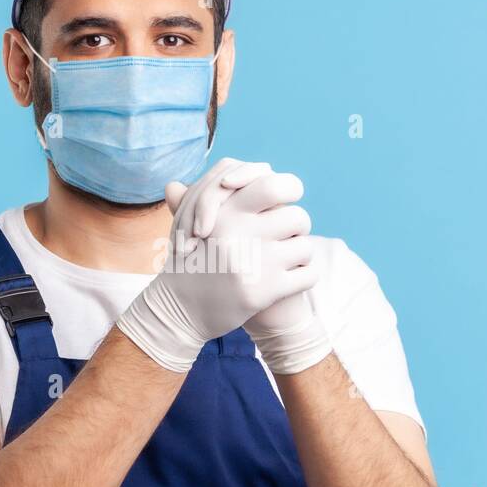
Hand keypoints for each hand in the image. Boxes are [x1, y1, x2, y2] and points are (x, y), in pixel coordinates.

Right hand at [116, 168, 316, 372]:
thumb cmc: (189, 260)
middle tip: (289, 234)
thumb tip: (227, 175)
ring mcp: (253, 261)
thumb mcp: (188, 224)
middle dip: (298, 226)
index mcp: (224, 211)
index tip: (284, 203)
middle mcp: (238, 232)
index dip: (288, 189)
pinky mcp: (264, 290)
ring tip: (286, 261)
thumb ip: (208, 197)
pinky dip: (304, 277)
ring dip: (300, 254)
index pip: (273, 184)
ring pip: (305, 246)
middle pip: (297, 216)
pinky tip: (291, 280)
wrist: (178, 311)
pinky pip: (308, 275)